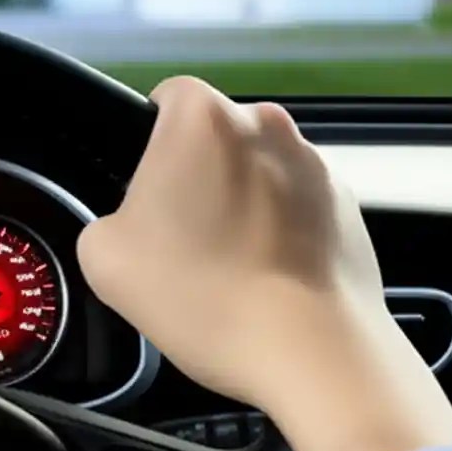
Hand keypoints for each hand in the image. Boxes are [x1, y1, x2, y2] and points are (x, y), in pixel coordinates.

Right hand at [77, 77, 451, 450]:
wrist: (310, 353)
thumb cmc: (201, 295)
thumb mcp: (102, 257)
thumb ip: (104, 218)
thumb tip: (130, 224)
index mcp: (201, 118)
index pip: (165, 98)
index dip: (147, 143)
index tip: (146, 191)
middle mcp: (265, 124)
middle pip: (215, 137)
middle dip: (198, 175)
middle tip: (178, 238)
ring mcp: (316, 165)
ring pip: (258, 172)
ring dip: (241, 203)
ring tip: (226, 267)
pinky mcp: (349, 207)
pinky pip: (297, 207)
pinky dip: (280, 233)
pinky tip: (265, 282)